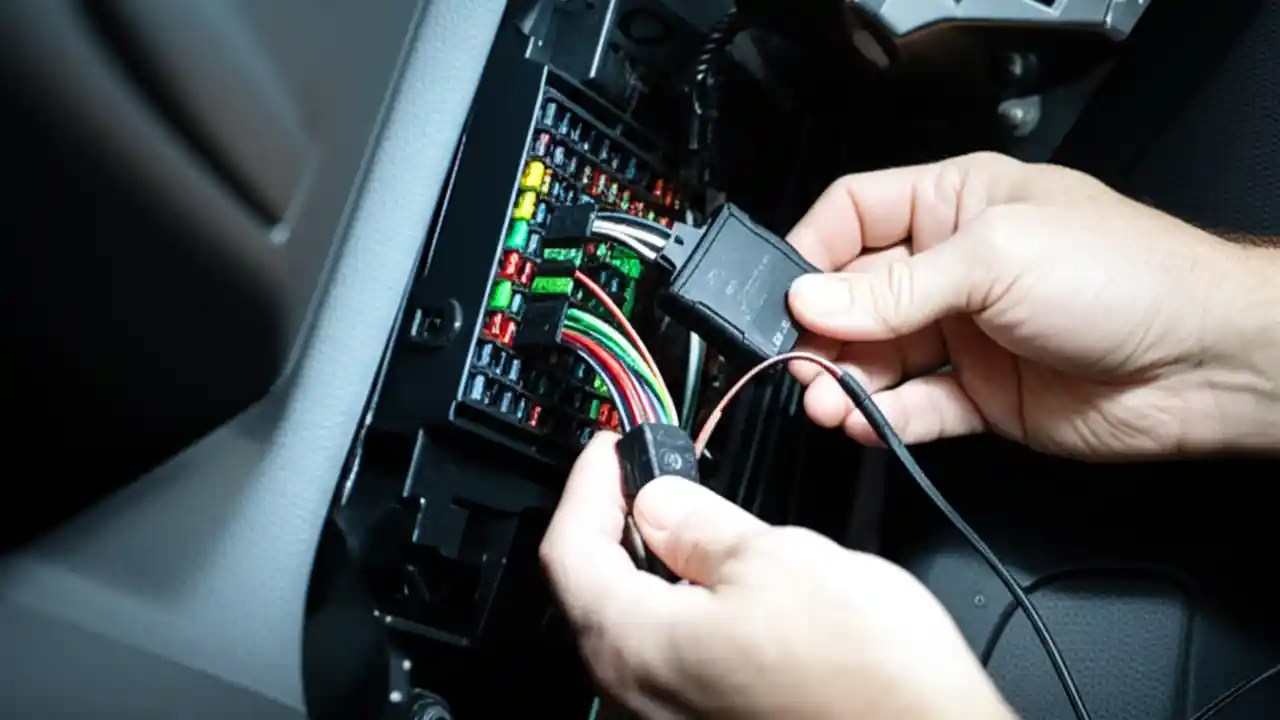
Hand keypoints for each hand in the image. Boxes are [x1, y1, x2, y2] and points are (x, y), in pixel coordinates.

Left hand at [540, 433, 1012, 718]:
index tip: (610, 447)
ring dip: (646, 565)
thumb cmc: (866, 680)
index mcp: (635, 647)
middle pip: (591, 590)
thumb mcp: (776, 561)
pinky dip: (678, 608)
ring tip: (685, 518)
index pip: (568, 549)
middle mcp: (636, 696)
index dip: (586, 485)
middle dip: (613, 521)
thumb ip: (699, 526)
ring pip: (631, 626)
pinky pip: (670, 658)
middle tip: (644, 472)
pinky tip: (716, 586)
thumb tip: (658, 500)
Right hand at [786, 152, 1279, 457]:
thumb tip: (813, 297)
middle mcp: (954, 268)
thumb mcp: (995, 258)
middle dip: (822, 327)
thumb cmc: (1130, 277)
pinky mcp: (981, 396)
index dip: (812, 250)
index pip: (855, 214)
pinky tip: (862, 420)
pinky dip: (882, 417)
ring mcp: (967, 334)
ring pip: (879, 357)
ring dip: (844, 379)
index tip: (783, 291)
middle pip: (856, 294)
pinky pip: (914, 406)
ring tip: (824, 398)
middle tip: (797, 356)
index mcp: (957, 204)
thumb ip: (895, 287)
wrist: (1207, 363)